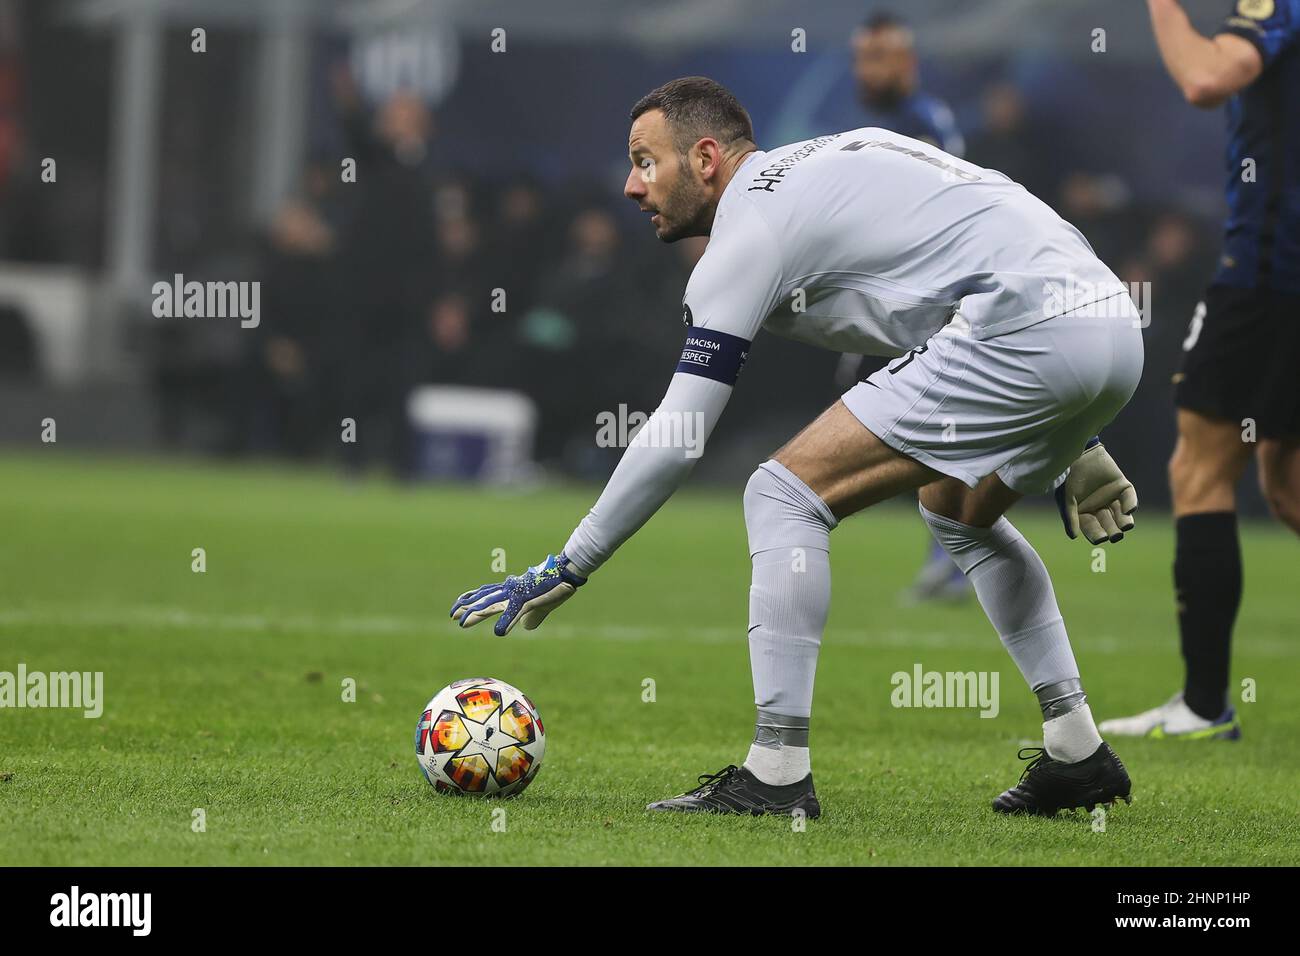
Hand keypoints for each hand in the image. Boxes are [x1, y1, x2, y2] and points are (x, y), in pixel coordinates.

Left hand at [449, 554, 586, 635]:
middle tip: (452, 616)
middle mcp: (511, 589)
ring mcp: (519, 593)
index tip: (456, 607)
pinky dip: (506, 621)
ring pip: (493, 604)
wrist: (568, 573)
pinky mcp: (530, 599)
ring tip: (463, 624)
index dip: (471, 599)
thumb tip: (527, 626)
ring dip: (477, 614)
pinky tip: (499, 632)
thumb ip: (531, 616)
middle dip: (467, 607)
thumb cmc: (556, 586)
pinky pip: (515, 612)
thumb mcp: (541, 605)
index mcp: (512, 589)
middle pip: (484, 598)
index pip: (486, 592)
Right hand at [1055, 441, 1137, 543]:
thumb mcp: (1066, 497)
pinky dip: (1131, 504)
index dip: (1097, 534)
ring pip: (1121, 513)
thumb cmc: (1068, 476)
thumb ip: (1070, 516)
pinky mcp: (1122, 486)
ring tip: (1126, 527)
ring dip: (1124, 521)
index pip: (1092, 527)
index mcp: (1084, 511)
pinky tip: (1130, 511)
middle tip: (1116, 536)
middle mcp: (1099, 506)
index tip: (1102, 539)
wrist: (1078, 453)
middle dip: (1112, 530)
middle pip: (1108, 523)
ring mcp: (1111, 496)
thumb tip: (1073, 537)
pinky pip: (1129, 498)